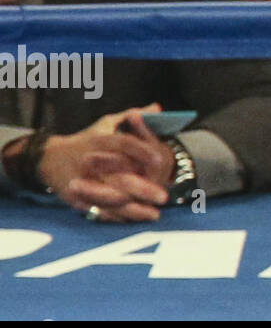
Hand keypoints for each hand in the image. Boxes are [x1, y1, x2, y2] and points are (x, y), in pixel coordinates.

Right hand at [40, 105, 174, 223]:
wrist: (49, 158)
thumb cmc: (86, 140)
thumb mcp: (106, 123)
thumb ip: (132, 115)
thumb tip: (158, 108)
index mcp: (99, 141)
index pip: (123, 144)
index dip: (142, 151)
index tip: (162, 160)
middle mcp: (90, 162)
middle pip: (119, 176)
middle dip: (143, 189)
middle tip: (164, 197)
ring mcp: (82, 183)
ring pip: (110, 199)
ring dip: (133, 209)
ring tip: (154, 214)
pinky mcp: (75, 199)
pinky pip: (98, 210)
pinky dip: (117, 217)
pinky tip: (135, 219)